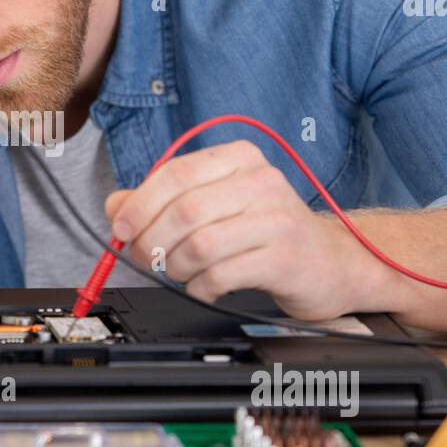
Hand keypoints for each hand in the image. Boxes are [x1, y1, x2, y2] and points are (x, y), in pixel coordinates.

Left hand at [105, 140, 361, 319]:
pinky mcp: (284, 257)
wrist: (329, 262)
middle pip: (183, 211)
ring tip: (181, 274)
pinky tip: (206, 286)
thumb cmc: (266, 231)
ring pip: (199, 245)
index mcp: (238, 158)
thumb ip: (162, 201)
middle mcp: (261, 181)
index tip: (122, 229)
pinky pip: (222, 275)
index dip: (140, 204)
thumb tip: (117, 206)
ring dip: (177, 268)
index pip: (175, 174)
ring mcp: (276, 218)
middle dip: (152, 242)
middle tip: (147, 259)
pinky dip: (201, 287)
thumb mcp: (215, 204)